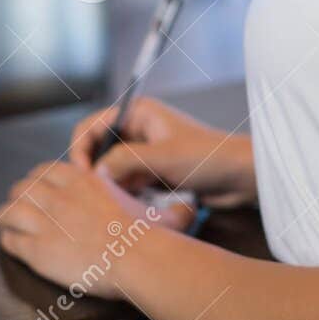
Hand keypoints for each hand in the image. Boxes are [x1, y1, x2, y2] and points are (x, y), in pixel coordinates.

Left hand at [0, 158, 193, 297]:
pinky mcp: (36, 249)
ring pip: (7, 212)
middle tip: (22, 211)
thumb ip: (172, 206)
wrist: (137, 260)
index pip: (43, 171)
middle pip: (21, 188)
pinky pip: (9, 240)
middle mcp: (58, 195)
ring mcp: (44, 222)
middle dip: (18, 198)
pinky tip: (14, 246)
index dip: (37, 182)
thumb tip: (191, 208)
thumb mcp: (160, 212)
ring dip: (7, 219)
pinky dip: (8, 241)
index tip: (40, 193)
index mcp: (81, 180)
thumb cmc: (150, 237)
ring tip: (9, 226)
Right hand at [69, 95, 254, 204]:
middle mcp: (137, 130)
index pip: (91, 125)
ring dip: (109, 185)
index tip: (80, 175)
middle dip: (93, 170)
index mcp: (137, 113)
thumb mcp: (163, 157)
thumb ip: (126, 161)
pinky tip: (129, 206)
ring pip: (110, 169)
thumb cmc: (208, 157)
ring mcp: (144, 152)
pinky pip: (125, 183)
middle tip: (93, 193)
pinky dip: (123, 194)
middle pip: (97, 148)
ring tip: (112, 202)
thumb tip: (96, 172)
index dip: (80, 149)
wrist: (239, 177)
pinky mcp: (151, 172)